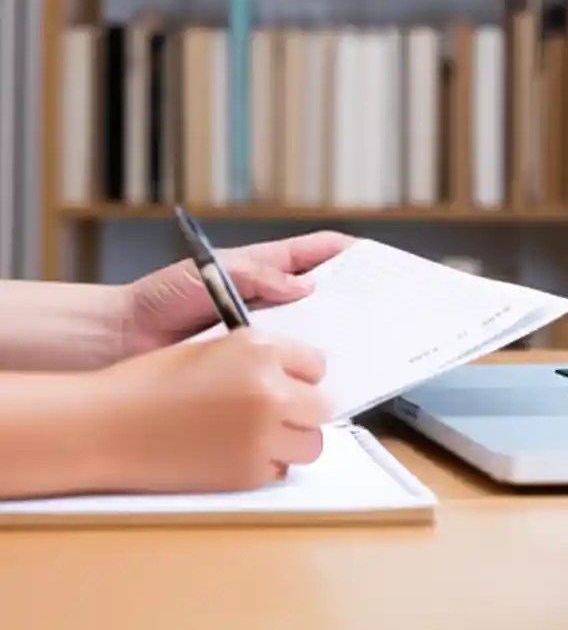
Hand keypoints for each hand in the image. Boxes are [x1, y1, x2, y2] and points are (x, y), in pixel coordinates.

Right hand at [93, 330, 330, 493]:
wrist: (106, 426)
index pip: (316, 365)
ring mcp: (263, 435)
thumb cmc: (149, 384)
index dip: (298, 376)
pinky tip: (231, 454)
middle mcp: (270, 390)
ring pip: (311, 444)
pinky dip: (264, 465)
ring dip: (290, 441)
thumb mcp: (212, 350)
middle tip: (271, 415)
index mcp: (259, 351)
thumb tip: (297, 377)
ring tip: (254, 436)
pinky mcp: (250, 473)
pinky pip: (281, 470)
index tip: (284, 384)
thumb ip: (259, 360)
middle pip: (322, 407)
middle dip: (300, 411)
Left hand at [123, 231, 354, 355]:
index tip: (373, 255)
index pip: (313, 253)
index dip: (344, 252)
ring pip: (311, 335)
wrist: (124, 341)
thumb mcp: (208, 273)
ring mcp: (266, 335)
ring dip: (332, 339)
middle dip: (351, 297)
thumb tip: (304, 288)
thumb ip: (256, 276)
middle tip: (381, 304)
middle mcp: (271, 302)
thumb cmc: (159, 299)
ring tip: (362, 343)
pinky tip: (324, 377)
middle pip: (323, 296)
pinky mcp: (256, 367)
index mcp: (263, 270)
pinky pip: (288, 368)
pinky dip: (305, 372)